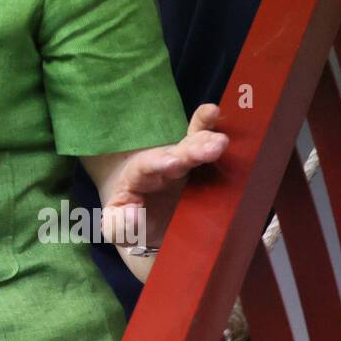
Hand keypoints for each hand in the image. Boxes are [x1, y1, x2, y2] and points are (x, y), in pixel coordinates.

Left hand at [99, 104, 227, 250]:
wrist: (146, 224)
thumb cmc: (130, 223)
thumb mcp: (118, 227)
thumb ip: (120, 223)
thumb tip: (134, 215)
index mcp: (137, 179)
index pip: (145, 168)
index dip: (159, 163)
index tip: (175, 162)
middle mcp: (159, 165)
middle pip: (174, 153)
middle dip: (192, 150)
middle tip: (212, 148)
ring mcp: (179, 163)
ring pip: (191, 145)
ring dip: (206, 140)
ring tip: (221, 141)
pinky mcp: (195, 165)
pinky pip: (200, 140)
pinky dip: (207, 126)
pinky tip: (215, 113)